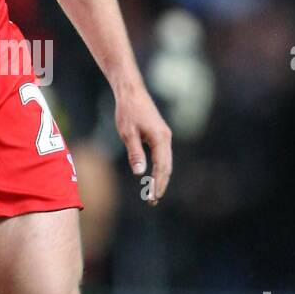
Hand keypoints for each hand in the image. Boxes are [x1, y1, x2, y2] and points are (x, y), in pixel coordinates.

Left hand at [115, 83, 172, 203]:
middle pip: (166, 167)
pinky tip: (153, 176)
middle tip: (152, 201)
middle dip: (160, 185)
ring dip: (161, 178)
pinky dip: (160, 168)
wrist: (131, 92)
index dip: (157, 184)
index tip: (152, 198)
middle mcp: (166, 138)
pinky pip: (163, 156)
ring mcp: (164, 136)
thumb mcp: (128, 133)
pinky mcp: (160, 134)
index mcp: (160, 139)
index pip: (161, 167)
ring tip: (153, 193)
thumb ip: (135, 153)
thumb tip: (140, 173)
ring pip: (166, 162)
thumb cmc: (128, 111)